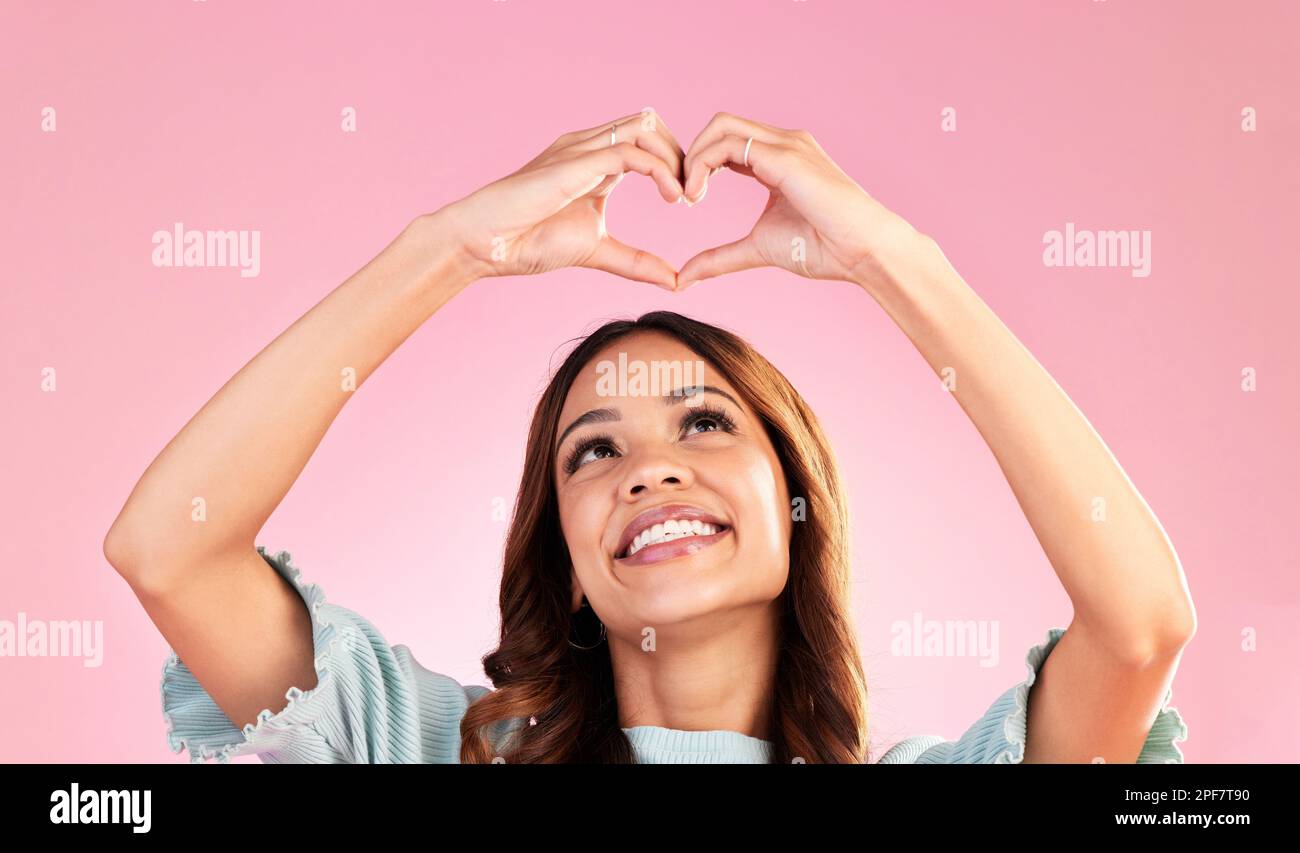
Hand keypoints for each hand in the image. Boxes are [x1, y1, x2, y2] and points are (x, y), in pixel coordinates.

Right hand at [441, 110, 685, 289]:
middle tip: (693, 193)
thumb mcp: (597, 251)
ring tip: (684, 195)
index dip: (675, 161)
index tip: (690, 197)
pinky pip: (630, 152)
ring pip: (644, 127)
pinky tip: (670, 197)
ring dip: (674, 157)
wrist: (485, 243)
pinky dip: (659, 170)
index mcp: (594, 162)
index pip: (647, 139)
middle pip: (651, 123)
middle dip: (680, 153)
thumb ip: (636, 263)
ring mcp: (581, 149)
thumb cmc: (529, 242)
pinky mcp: (576, 162)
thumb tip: (675, 282)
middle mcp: (589, 146)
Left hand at [676, 112, 927, 292]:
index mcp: (779, 158)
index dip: (699, 164)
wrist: (863, 251)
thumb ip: (720, 257)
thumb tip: (683, 277)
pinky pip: (729, 144)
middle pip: (720, 125)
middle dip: (691, 153)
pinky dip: (703, 164)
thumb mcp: (758, 248)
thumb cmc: (824, 248)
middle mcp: (783, 143)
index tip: (688, 198)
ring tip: (688, 196)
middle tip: (680, 193)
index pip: (727, 142)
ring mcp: (785, 144)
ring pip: (721, 126)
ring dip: (694, 158)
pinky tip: (696, 195)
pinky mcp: (784, 156)